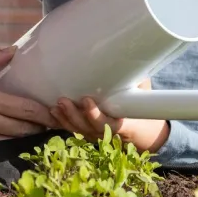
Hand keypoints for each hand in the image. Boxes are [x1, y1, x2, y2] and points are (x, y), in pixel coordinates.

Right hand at [0, 46, 50, 155]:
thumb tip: (12, 49)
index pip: (25, 108)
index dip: (44, 113)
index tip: (57, 113)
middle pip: (25, 127)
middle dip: (42, 126)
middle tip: (57, 124)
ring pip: (15, 139)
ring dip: (30, 136)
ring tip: (44, 132)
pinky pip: (0, 146)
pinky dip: (13, 143)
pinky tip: (22, 141)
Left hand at [47, 93, 169, 153]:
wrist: (141, 128)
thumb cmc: (141, 107)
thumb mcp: (143, 94)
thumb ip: (137, 83)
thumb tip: (131, 62)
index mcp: (122, 124)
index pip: (107, 123)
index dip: (95, 114)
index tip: (87, 100)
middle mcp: (107, 133)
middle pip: (87, 128)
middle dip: (74, 115)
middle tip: (64, 100)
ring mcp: (96, 134)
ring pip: (78, 130)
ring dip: (65, 118)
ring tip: (56, 106)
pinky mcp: (87, 133)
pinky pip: (74, 130)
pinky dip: (63, 122)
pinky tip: (54, 112)